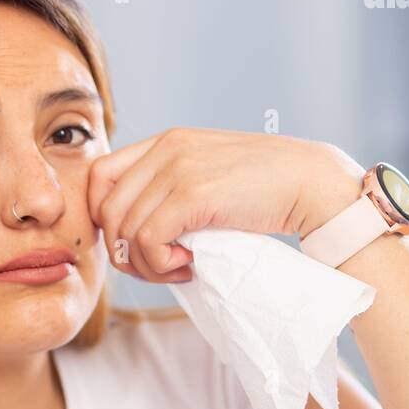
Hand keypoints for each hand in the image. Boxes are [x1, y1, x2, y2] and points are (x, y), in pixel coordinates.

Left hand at [86, 127, 330, 283]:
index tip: (136, 244)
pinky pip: (148, 240)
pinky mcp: (192, 194)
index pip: (99, 178)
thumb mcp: (207, 179)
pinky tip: (189, 263)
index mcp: (164, 142)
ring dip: (148, 264)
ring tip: (181, 266)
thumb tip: (134, 238)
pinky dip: (161, 264)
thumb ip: (171, 193)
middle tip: (162, 266)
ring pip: (125, 231)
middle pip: (106, 211)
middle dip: (125, 252)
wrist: (308, 182)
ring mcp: (177, 169)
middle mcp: (165, 149)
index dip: (106, 219)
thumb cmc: (262, 191)